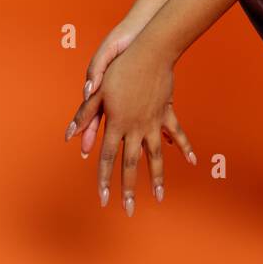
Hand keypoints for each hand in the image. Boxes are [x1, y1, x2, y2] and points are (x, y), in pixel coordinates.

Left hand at [64, 33, 195, 213]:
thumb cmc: (122, 69)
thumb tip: (69, 134)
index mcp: (116, 124)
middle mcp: (135, 128)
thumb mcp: (99, 91)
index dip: (104, 180)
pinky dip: (184, 148)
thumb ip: (86, 115)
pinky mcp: (166, 114)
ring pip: (155, 156)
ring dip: (156, 178)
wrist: (151, 52)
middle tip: (129, 210)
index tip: (103, 199)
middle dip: (128, 189)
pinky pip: (176, 134)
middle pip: (130, 164)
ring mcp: (153, 123)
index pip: (107, 158)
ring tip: (158, 197)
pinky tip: (192, 161)